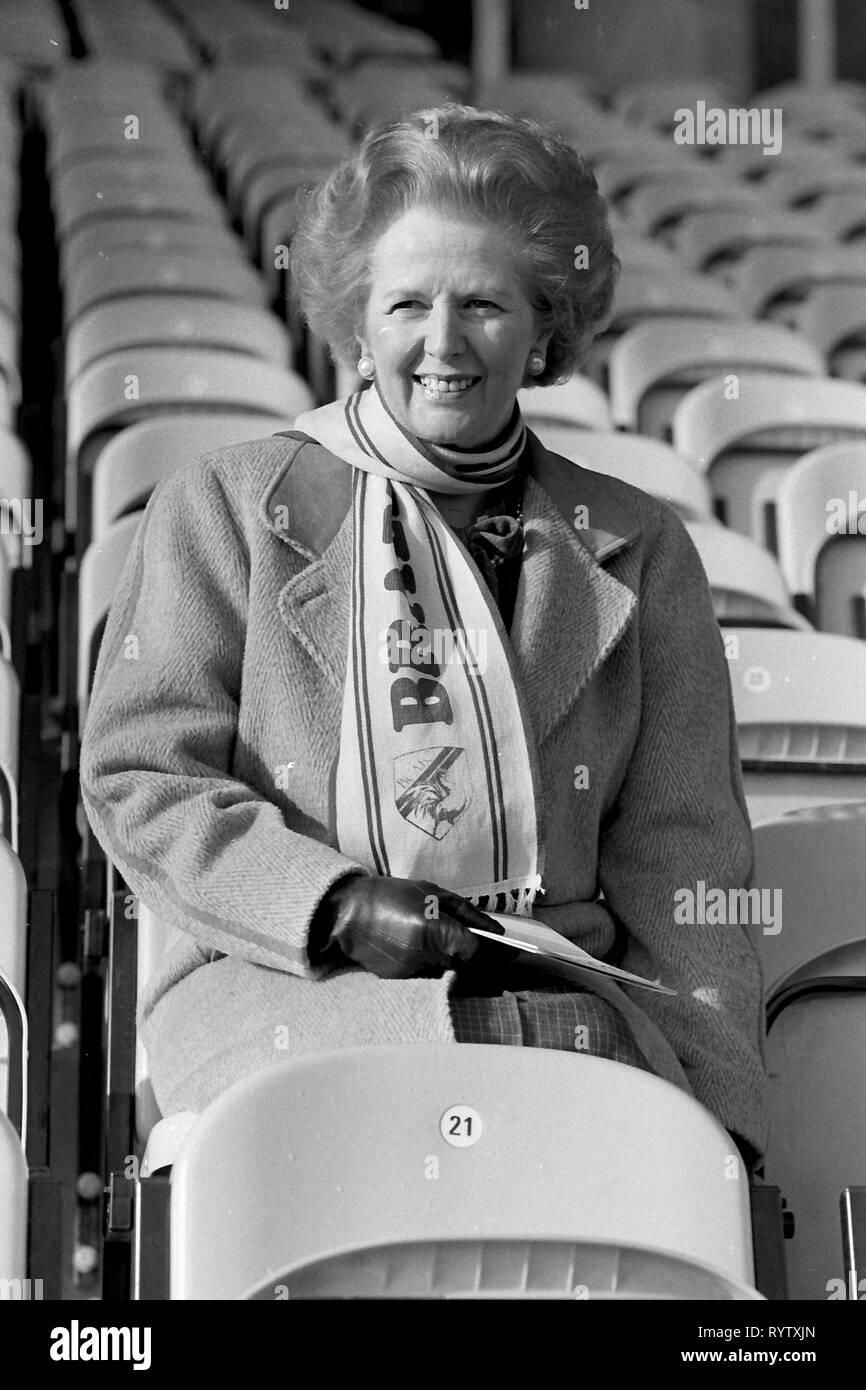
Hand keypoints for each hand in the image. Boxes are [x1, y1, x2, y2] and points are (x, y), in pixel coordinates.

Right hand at [308, 874, 504, 979]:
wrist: (347, 914)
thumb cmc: (391, 896)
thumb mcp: (432, 893)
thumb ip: (467, 913)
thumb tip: (495, 929)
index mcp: (440, 933)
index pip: (482, 954)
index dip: (502, 956)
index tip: (515, 953)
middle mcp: (431, 958)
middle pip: (471, 967)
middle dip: (482, 960)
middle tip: (489, 950)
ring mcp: (416, 974)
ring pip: (452, 974)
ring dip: (458, 964)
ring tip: (447, 944)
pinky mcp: (404, 983)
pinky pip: (431, 977)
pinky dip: (436, 967)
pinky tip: (426, 950)